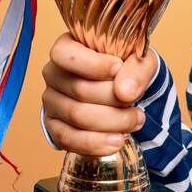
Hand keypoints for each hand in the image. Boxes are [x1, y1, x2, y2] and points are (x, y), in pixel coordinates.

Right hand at [40, 32, 158, 156]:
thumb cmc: (128, 69)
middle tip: (138, 106)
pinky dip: (95, 143)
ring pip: (77, 116)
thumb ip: (136, 70)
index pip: (66, 54)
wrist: (126, 90)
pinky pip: (68, 138)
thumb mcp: (140, 60)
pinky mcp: (54, 126)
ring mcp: (51, 101)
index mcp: (68, 48)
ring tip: (136, 121)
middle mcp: (53, 74)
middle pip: (79, 90)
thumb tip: (125, 93)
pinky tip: (116, 142)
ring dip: (112, 123)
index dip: (94, 65)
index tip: (118, 69)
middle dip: (114, 101)